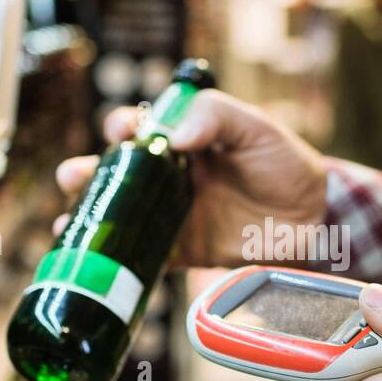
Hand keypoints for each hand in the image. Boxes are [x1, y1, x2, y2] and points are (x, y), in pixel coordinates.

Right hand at [55, 90, 327, 268]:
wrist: (315, 218)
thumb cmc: (285, 164)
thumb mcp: (256, 128)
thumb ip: (216, 117)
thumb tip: (171, 135)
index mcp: (183, 142)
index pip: (139, 129)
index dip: (122, 127)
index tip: (121, 132)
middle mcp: (169, 178)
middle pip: (116, 173)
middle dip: (86, 173)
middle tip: (73, 177)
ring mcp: (173, 216)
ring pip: (120, 215)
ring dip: (90, 217)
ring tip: (66, 221)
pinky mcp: (185, 251)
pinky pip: (146, 257)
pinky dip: (120, 261)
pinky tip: (97, 262)